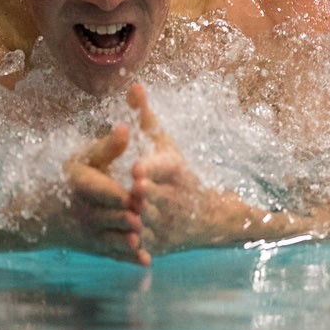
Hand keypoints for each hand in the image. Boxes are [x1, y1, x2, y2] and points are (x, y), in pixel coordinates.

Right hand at [59, 121, 149, 265]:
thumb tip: (125, 127)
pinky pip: (114, 255)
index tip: (133, 191)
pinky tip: (146, 260)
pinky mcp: (97, 248)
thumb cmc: (71, 179)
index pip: (99, 190)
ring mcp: (91, 233)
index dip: (115, 192)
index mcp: (83, 186)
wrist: (44, 215)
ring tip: (139, 239)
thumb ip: (109, 148)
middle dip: (124, 217)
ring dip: (125, 241)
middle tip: (140, 217)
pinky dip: (129, 259)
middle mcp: (85, 211)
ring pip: (111, 239)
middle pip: (108, 216)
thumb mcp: (85, 160)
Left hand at [126, 84, 222, 261]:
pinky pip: (146, 243)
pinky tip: (123, 242)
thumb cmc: (177, 172)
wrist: (207, 216)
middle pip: (153, 196)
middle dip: (142, 196)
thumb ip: (144, 117)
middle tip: (130, 193)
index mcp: (174, 170)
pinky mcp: (160, 242)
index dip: (151, 169)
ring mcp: (168, 222)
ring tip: (121, 218)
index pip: (163, 168)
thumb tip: (133, 84)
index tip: (137, 169)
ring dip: (136, 221)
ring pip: (149, 221)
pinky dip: (136, 244)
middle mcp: (173, 196)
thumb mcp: (164, 144)